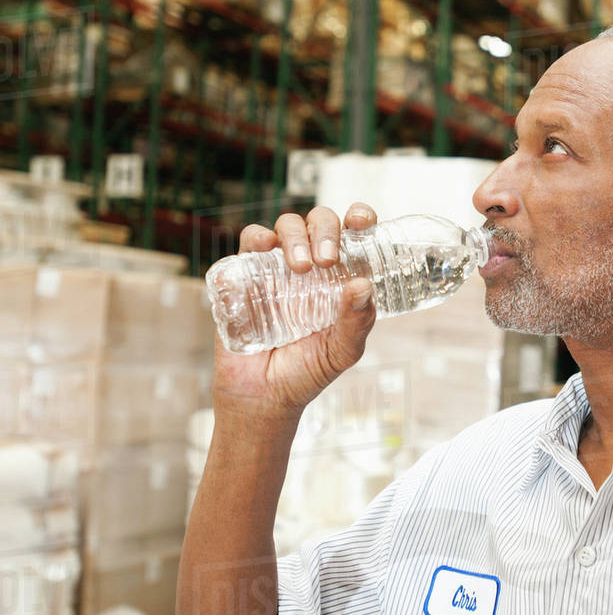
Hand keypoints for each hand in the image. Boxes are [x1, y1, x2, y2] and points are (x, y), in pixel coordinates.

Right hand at [212, 204, 378, 419]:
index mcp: (340, 277)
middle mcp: (311, 265)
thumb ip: (358, 322)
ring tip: (299, 266)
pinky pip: (250, 241)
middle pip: (320, 223)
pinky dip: (259, 236)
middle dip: (326, 229)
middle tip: (327, 259)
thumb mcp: (343, 351)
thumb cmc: (308, 372)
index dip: (360, 218)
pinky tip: (267, 247)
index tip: (362, 221)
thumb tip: (364, 284)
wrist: (263, 396)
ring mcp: (277, 267)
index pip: (354, 236)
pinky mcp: (246, 274)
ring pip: (287, 225)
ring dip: (296, 235)